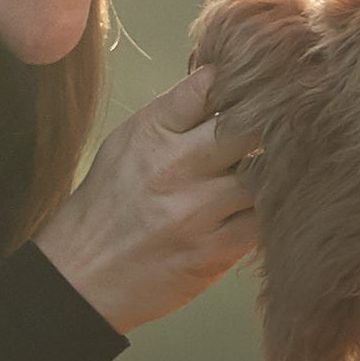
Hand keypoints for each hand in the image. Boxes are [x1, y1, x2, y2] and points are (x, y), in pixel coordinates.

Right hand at [33, 67, 255, 333]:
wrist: (79, 278)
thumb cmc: (105, 207)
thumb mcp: (125, 145)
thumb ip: (173, 116)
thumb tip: (222, 84)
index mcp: (152, 133)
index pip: (210, 87)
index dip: (239, 82)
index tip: (255, 86)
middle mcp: (176, 167)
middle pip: (249, 127)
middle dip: (268, 124)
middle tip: (280, 129)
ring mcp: (197, 211)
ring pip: (265, 175)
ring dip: (274, 173)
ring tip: (273, 173)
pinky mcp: (214, 252)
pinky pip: (264, 223)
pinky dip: (270, 213)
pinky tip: (264, 210)